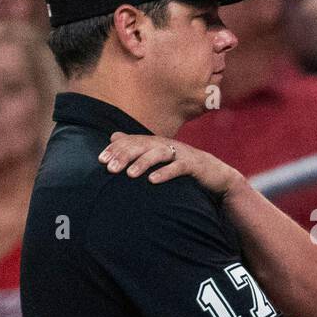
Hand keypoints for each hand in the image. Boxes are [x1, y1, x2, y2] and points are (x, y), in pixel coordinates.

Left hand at [99, 132, 240, 196]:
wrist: (216, 175)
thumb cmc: (184, 167)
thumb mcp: (159, 156)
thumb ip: (137, 147)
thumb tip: (113, 136)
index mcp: (157, 143)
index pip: (133, 142)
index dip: (116, 149)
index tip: (100, 159)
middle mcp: (167, 145)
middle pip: (143, 145)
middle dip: (125, 155)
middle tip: (109, 168)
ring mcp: (182, 153)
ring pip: (159, 154)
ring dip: (143, 163)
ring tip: (129, 175)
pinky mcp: (194, 165)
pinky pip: (178, 167)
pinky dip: (166, 173)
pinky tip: (153, 181)